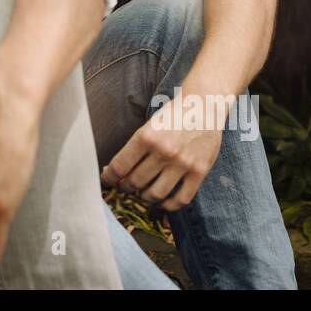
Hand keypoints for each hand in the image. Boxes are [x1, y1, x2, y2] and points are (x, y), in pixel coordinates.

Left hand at [100, 95, 223, 210]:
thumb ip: (134, 148)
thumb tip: (113, 171)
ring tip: (143, 194)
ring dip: (145, 198)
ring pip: (155, 194)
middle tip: (125, 187)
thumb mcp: (149, 126)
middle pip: (135, 182)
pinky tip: (163, 202)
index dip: (109, 177)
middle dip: (126, 187)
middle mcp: (164, 151)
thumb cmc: (172, 115)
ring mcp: (182, 163)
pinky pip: (181, 199)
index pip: (119, 166)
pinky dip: (169, 206)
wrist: (204, 104)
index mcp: (146, 136)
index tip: (107, 180)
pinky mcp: (200, 171)